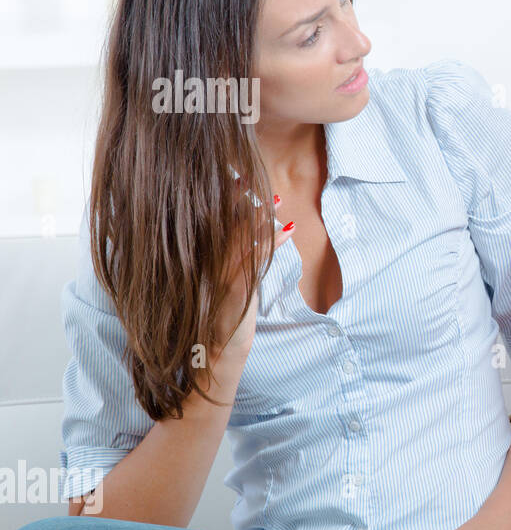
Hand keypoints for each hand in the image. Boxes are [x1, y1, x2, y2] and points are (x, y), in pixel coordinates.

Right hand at [212, 190, 293, 359]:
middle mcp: (209, 268)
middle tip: (246, 176)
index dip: (222, 202)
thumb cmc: (221, 316)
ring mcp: (222, 279)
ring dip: (259, 218)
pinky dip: (273, 243)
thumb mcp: (220, 286)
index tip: (233, 178)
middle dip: (235, 201)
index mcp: (204, 263)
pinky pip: (257, 261)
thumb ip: (228, 261)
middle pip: (222, 227)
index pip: (211, 225)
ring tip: (275, 198)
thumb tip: (244, 234)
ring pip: (240, 240)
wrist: (215, 353)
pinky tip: (288, 228)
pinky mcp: (238, 292)